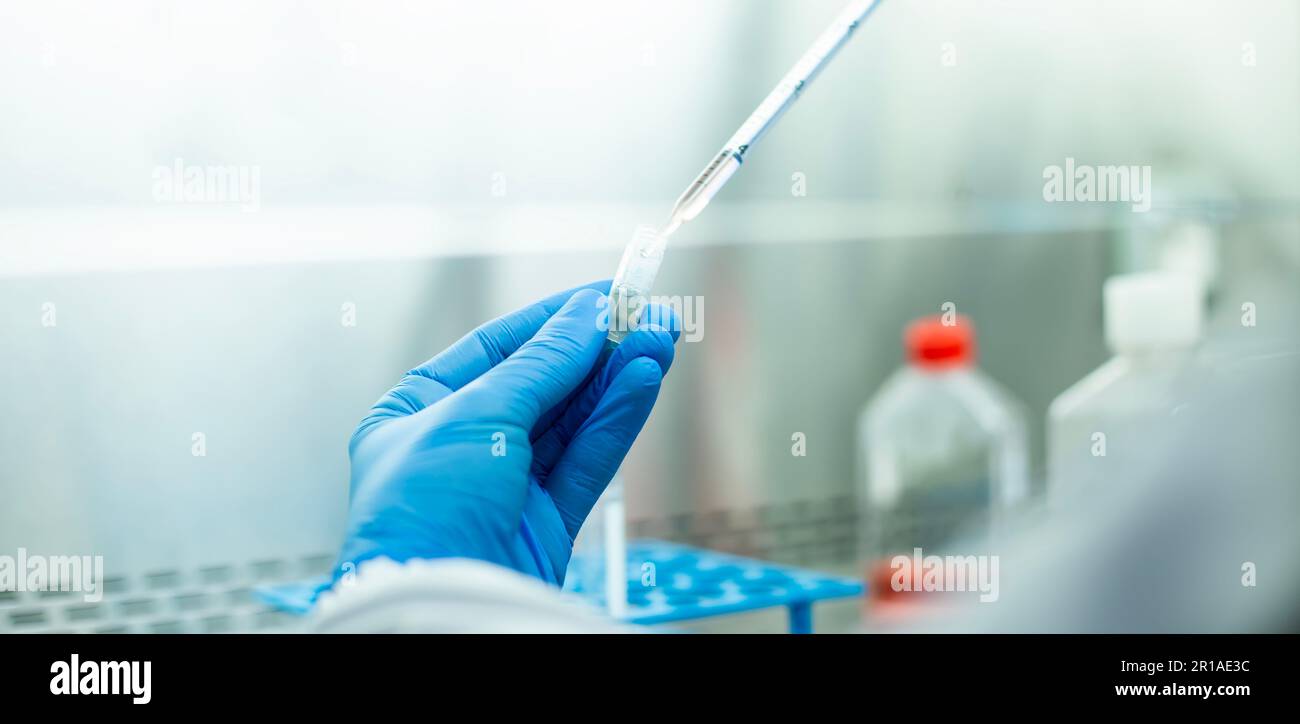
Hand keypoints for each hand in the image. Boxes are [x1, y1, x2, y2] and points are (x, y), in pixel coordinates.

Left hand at [336, 281, 677, 584]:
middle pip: (543, 382)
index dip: (553, 320)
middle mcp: (463, 444)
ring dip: (617, 378)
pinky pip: (587, 457)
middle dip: (597, 349)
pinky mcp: (546, 521)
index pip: (496, 349)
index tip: (604, 296)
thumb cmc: (423, 511)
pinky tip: (644, 381)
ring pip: (573, 420)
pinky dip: (617, 419)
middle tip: (650, 314)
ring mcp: (507, 484)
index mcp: (418, 411)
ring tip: (661, 339)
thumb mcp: (475, 415)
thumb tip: (586, 316)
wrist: (437, 603)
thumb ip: (541, 365)